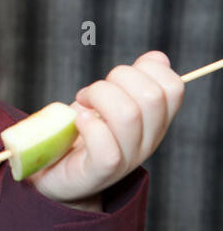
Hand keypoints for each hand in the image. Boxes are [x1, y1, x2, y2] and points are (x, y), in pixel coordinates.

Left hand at [27, 51, 183, 204]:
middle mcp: (148, 140)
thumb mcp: (110, 101)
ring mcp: (128, 159)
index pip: (173, 86)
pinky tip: (78, 121)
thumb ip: (133, 81)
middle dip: (117, 80)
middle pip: (152, 96)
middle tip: (92, 93)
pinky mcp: (101, 172)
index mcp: (156, 121)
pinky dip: (89, 125)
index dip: (146, 69)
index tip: (117, 78)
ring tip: (82, 105)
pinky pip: (106, 146)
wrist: (56, 173)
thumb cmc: (83, 132)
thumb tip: (157, 58)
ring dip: (98, 97)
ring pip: (128, 115)